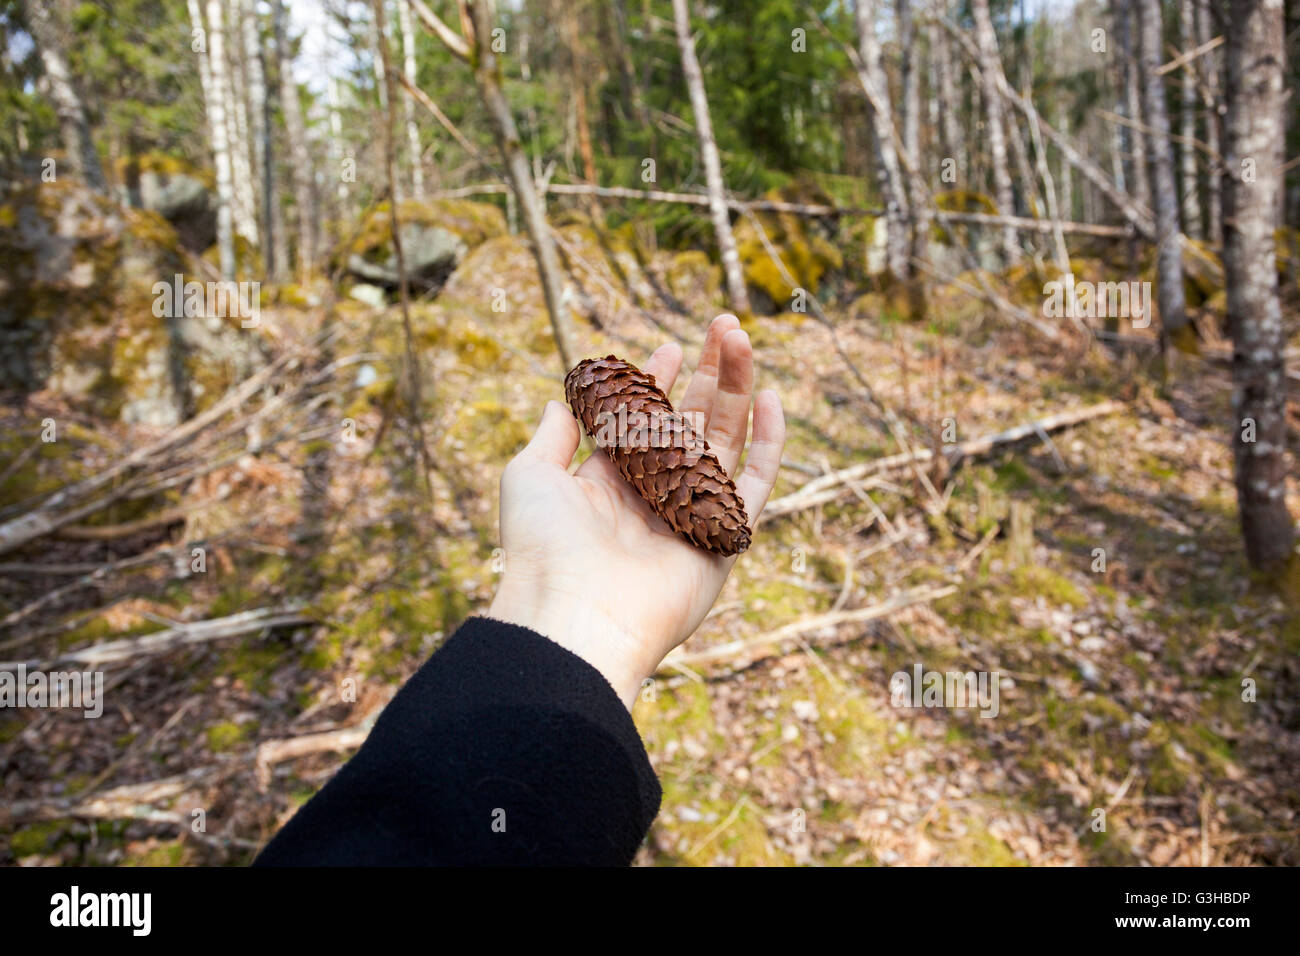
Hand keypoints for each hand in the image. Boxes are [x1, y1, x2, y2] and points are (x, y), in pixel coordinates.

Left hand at [487, 314, 786, 707]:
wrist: (575, 614)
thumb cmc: (544, 545)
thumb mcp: (531, 474)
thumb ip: (553, 433)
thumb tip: (561, 398)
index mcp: (609, 484)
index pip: (643, 423)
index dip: (657, 382)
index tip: (670, 348)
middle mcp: (654, 498)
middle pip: (692, 423)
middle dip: (708, 374)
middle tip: (724, 326)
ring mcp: (692, 517)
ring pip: (725, 441)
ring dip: (737, 390)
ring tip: (742, 340)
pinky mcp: (724, 539)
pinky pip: (755, 486)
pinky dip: (769, 444)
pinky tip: (772, 399)